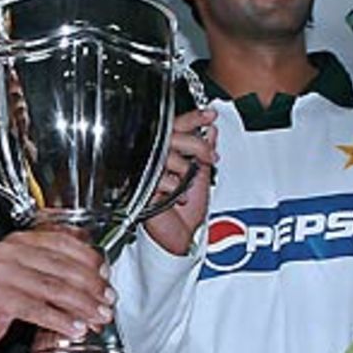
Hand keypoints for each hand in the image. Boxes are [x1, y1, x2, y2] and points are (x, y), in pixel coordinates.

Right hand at [0, 228, 112, 347]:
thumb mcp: (24, 268)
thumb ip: (54, 263)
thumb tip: (95, 269)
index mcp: (19, 241)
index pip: (62, 242)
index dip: (88, 258)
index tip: (105, 274)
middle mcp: (10, 253)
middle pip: (62, 267)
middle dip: (91, 286)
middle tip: (107, 300)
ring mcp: (2, 275)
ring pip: (54, 289)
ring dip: (82, 305)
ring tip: (98, 317)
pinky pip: (39, 310)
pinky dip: (62, 320)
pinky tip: (75, 327)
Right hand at [143, 109, 218, 255]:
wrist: (180, 237)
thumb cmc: (188, 212)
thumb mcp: (203, 176)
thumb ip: (204, 151)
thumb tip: (211, 130)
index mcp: (168, 152)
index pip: (176, 125)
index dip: (193, 117)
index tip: (210, 115)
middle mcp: (156, 159)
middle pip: (170, 134)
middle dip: (195, 144)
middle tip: (209, 157)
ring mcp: (148, 172)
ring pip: (165, 153)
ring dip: (185, 168)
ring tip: (191, 182)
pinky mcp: (142, 187)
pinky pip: (158, 176)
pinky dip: (174, 186)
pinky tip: (177, 196)